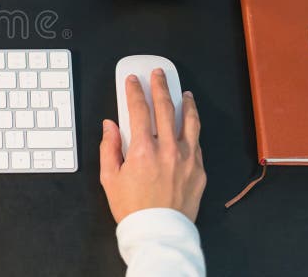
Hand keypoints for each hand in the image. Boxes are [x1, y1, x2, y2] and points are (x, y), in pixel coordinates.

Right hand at [99, 69, 205, 222]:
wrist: (159, 233)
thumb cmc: (133, 209)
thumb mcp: (109, 178)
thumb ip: (108, 147)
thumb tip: (109, 126)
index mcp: (142, 151)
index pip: (138, 110)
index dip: (134, 91)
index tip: (132, 80)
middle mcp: (167, 150)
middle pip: (165, 107)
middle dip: (160, 86)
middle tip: (157, 74)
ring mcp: (187, 159)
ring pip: (189, 121)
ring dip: (185, 102)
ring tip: (183, 92)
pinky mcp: (199, 170)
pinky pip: (197, 142)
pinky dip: (193, 127)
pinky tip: (190, 122)